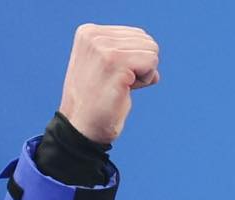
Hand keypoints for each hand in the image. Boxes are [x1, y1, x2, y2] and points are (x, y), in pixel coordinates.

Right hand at [58, 24, 158, 143]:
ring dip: (142, 74)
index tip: (110, 78)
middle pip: (145, 40)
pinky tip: (125, 91)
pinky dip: (145, 80)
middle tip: (117, 85)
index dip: (132, 61)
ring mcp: (104, 49)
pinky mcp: (116, 63)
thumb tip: (153, 62)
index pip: (135, 34)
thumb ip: (125, 56)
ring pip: (151, 49)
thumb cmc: (94, 105)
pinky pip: (152, 62)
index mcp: (89, 33)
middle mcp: (94, 36)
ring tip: (120, 88)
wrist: (80, 130)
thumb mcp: (103, 70)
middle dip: (139, 66)